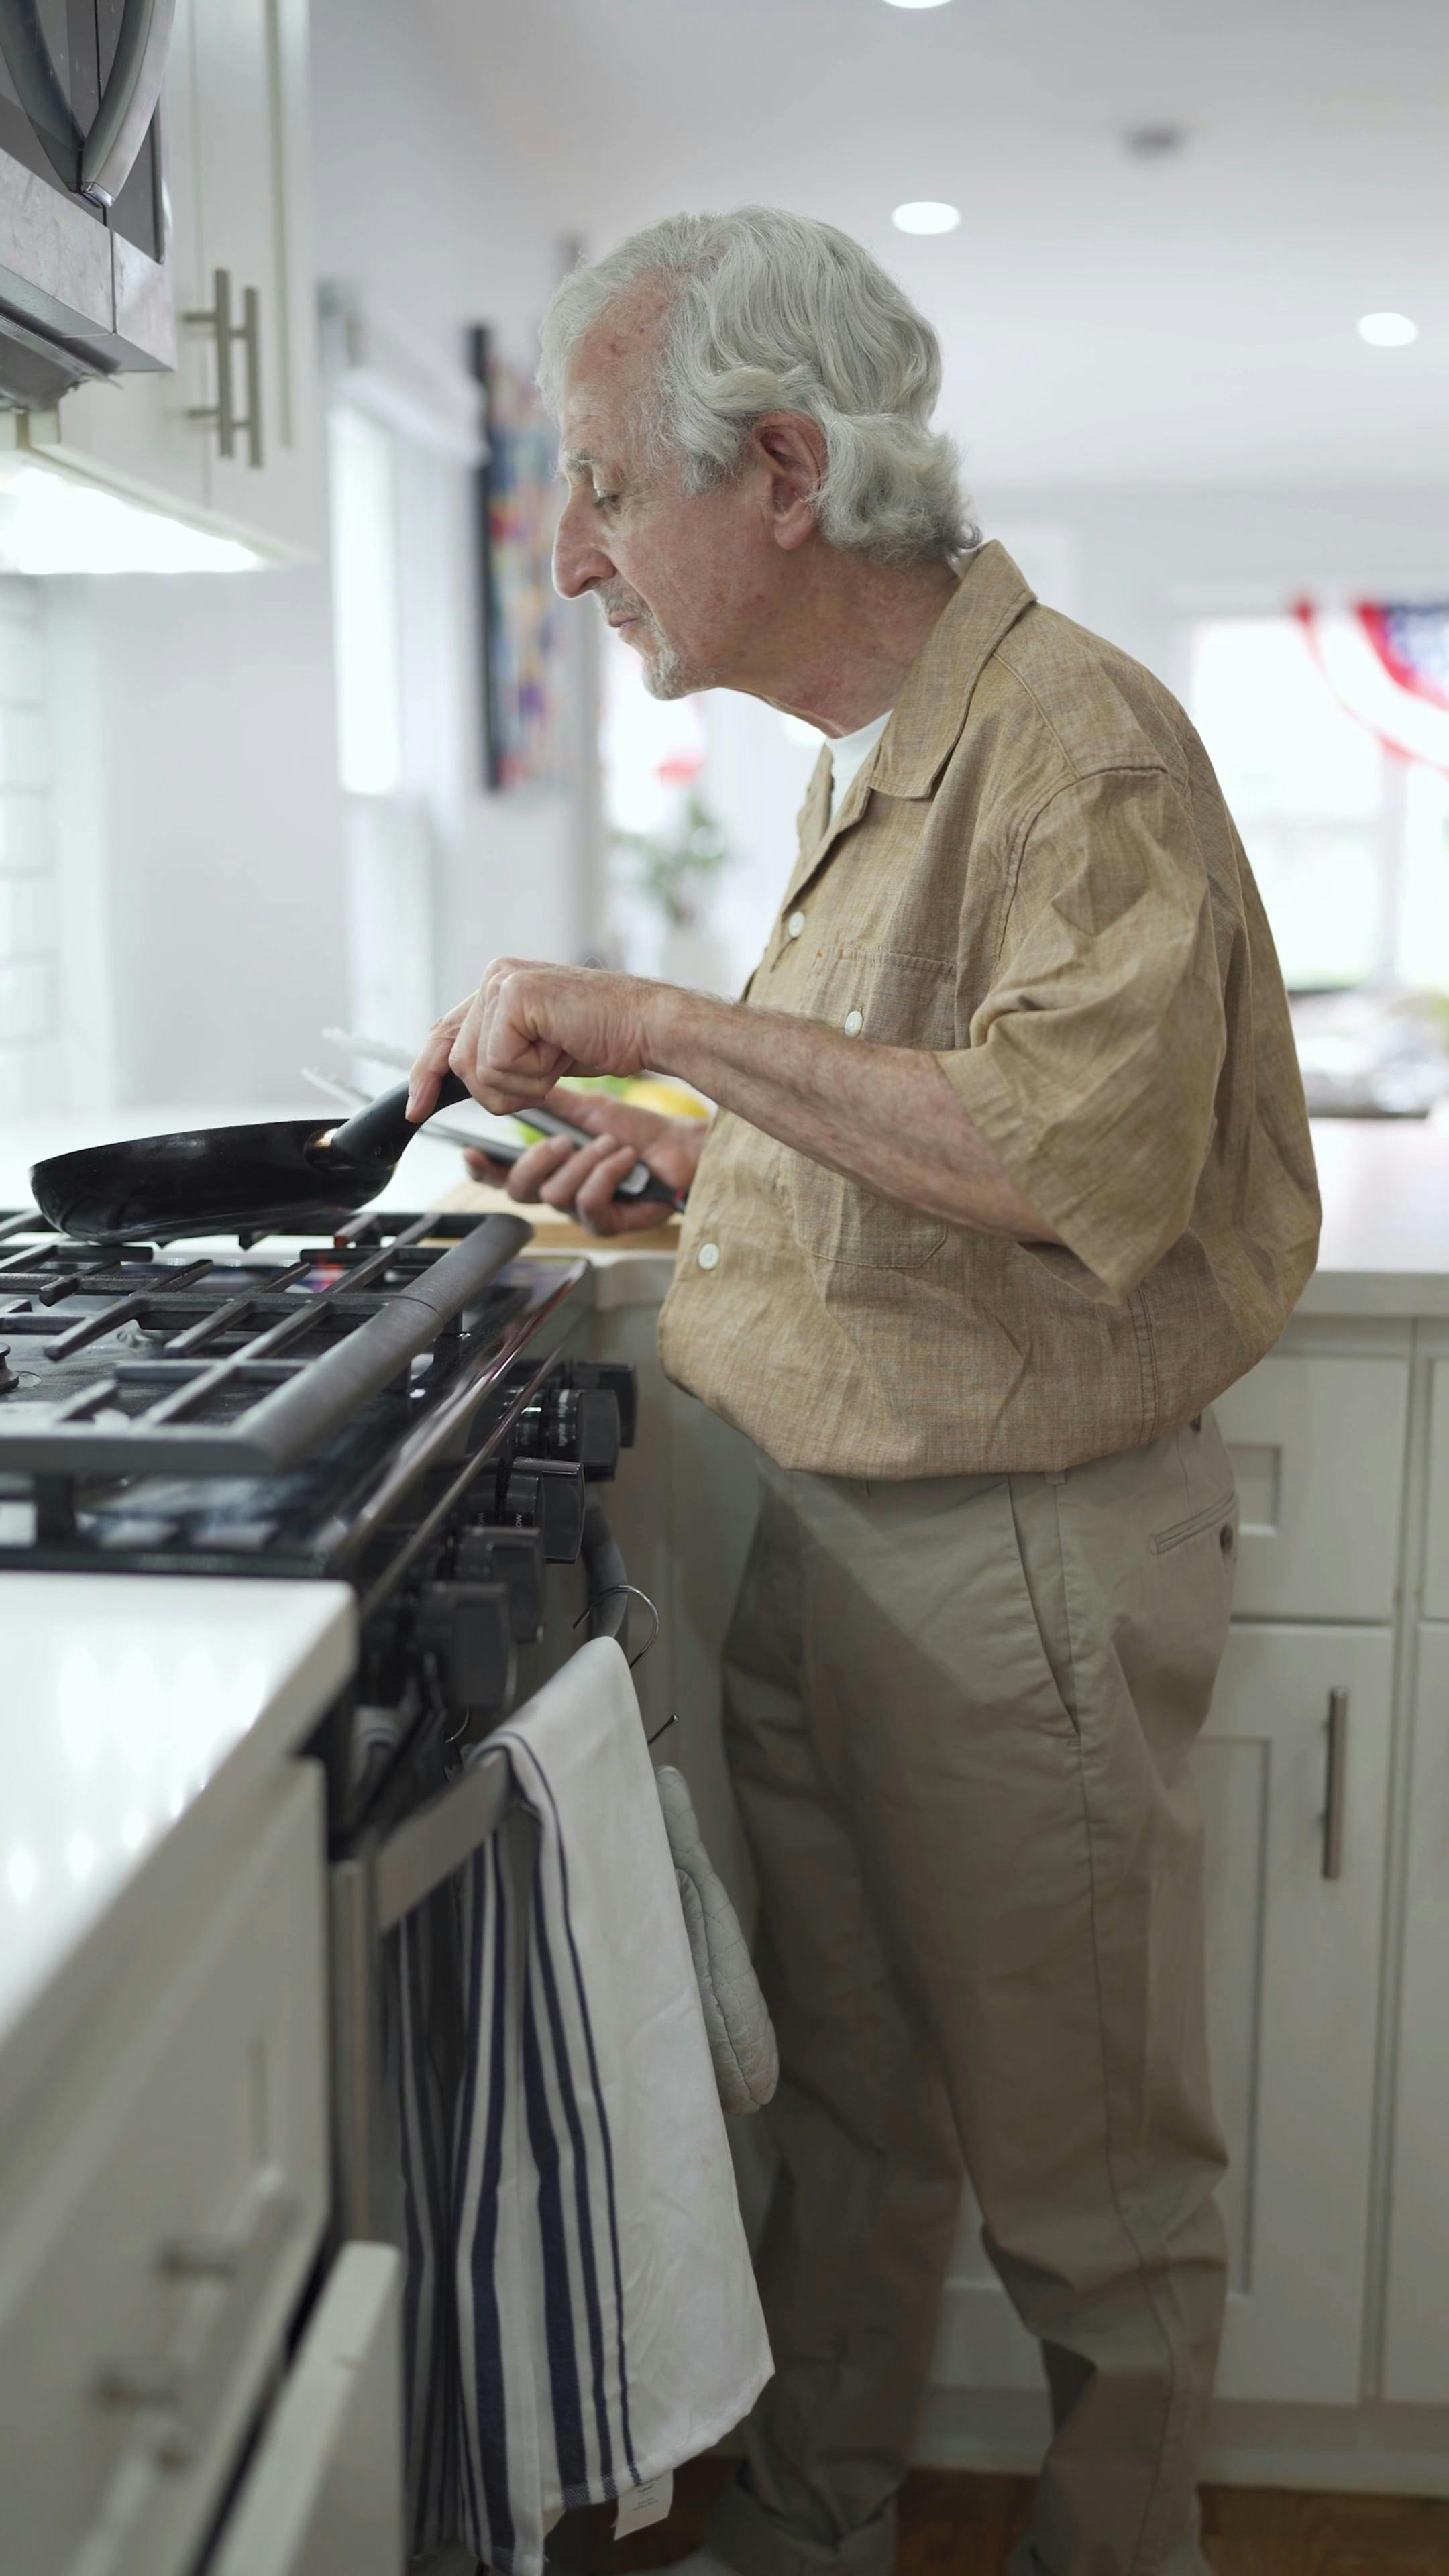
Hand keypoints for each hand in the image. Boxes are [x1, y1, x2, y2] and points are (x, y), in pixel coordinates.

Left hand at [408, 962, 664, 1121]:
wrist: (647, 1027)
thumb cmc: (605, 1037)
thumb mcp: (539, 1050)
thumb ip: (500, 1052)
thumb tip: (455, 1076)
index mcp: (498, 987)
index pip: (444, 1035)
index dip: (426, 1075)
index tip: (417, 1110)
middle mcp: (494, 978)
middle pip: (459, 1061)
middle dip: (498, 1089)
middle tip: (546, 1074)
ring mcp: (502, 983)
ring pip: (476, 1068)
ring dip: (522, 1083)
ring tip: (558, 1057)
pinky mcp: (514, 995)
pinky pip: (498, 1063)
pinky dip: (534, 1074)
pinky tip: (561, 1051)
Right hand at [458, 1084, 706, 1237]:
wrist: (679, 1146)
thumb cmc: (635, 1131)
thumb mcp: (587, 1111)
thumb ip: (550, 1105)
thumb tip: (514, 1084)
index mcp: (549, 1168)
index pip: (502, 1176)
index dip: (482, 1170)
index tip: (470, 1152)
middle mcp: (559, 1193)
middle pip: (520, 1193)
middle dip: (535, 1162)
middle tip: (562, 1140)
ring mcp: (581, 1213)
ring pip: (556, 1196)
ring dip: (585, 1162)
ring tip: (611, 1143)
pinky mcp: (607, 1225)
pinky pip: (589, 1205)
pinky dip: (607, 1175)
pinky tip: (625, 1159)